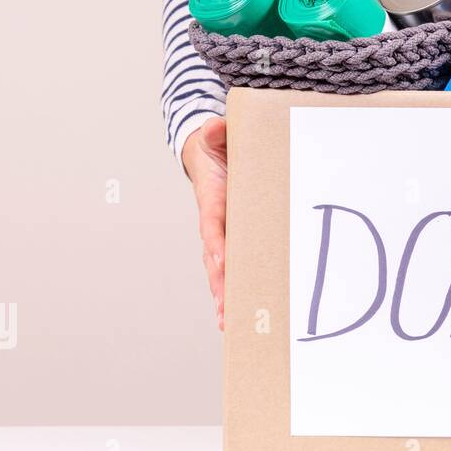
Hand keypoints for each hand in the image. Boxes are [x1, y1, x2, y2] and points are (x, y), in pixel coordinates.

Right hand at [182, 117, 227, 330]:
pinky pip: (235, 265)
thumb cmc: (219, 146)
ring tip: (228, 322)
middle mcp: (215, 220)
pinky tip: (238, 313)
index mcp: (213, 197)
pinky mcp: (235, 237)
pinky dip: (234, 287)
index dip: (216, 242)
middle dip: (220, 283)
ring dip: (224, 294)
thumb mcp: (218, 135)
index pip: (212, 222)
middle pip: (215, 256)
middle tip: (225, 308)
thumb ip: (217, 132)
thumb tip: (214, 128)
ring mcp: (224, 232)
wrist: (214, 150)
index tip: (221, 260)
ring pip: (222, 268)